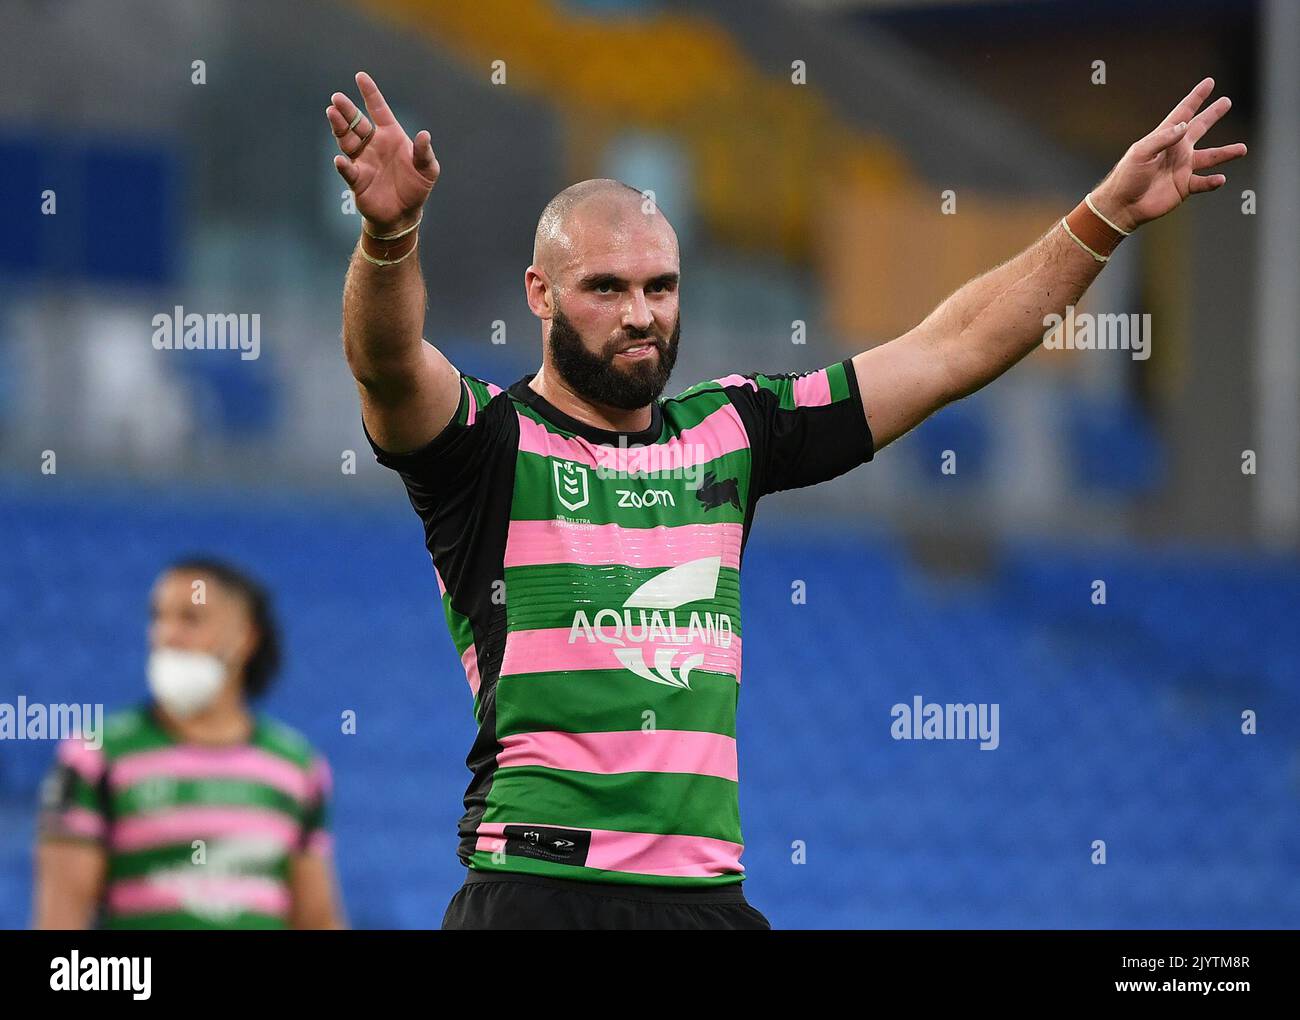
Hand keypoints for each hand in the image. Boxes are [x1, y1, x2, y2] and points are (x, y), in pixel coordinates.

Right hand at [326, 71, 438, 234]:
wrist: (403, 214)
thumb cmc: (416, 187)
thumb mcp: (427, 169)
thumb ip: (425, 152)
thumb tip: (425, 135)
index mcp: (390, 136)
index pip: (378, 110)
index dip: (370, 94)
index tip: (360, 76)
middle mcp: (373, 144)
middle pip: (357, 123)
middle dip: (347, 110)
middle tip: (337, 98)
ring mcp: (362, 160)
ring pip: (347, 140)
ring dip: (339, 128)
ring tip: (332, 113)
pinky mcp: (357, 179)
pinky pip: (348, 170)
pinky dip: (343, 166)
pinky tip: (340, 160)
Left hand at [1091, 77, 1245, 231]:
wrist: (1122, 205)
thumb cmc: (1127, 176)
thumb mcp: (1141, 152)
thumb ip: (1163, 138)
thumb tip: (1185, 125)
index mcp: (1165, 137)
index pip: (1183, 113)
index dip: (1196, 98)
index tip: (1209, 82)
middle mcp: (1177, 150)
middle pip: (1199, 128)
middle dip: (1213, 114)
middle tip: (1226, 102)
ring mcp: (1182, 168)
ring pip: (1210, 157)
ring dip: (1226, 153)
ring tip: (1242, 148)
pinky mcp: (1184, 186)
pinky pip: (1203, 182)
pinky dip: (1212, 181)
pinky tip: (1221, 179)